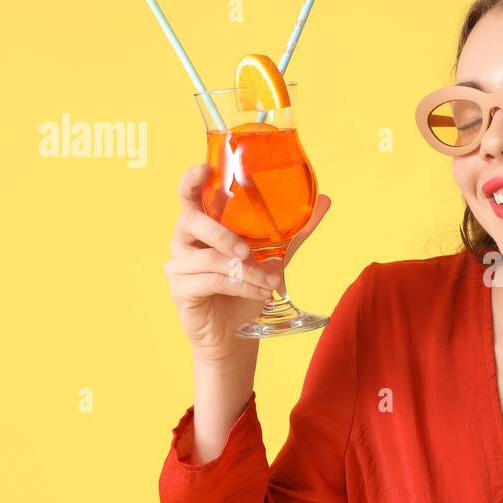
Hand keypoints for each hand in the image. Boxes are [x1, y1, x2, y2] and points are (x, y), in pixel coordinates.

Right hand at [164, 164, 330, 357]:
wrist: (235, 333)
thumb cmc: (246, 288)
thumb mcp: (273, 257)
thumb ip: (294, 231)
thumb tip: (324, 200)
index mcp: (203, 224)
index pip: (189, 195)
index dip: (192, 181)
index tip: (205, 169)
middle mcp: (184, 240)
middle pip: (191, 221)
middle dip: (222, 233)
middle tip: (248, 250)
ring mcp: (178, 265)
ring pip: (210, 258)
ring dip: (246, 271)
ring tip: (271, 284)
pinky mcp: (180, 290)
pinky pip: (211, 281)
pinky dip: (241, 287)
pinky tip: (260, 295)